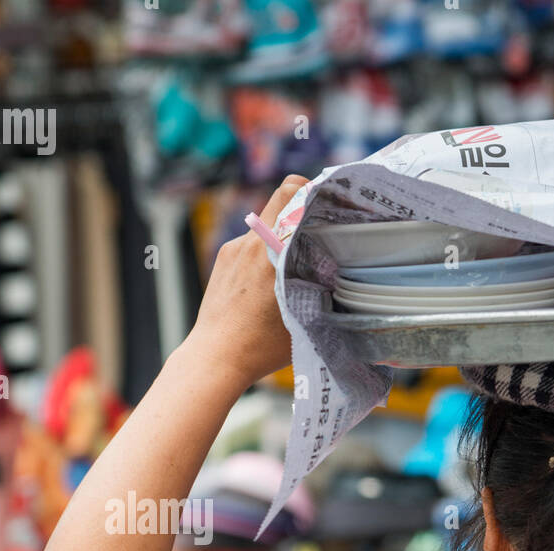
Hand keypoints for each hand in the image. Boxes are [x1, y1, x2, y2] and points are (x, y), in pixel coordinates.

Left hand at [184, 174, 308, 388]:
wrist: (215, 356)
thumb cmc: (260, 346)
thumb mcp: (303, 318)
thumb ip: (319, 290)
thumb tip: (338, 275)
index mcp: (271, 251)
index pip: (289, 195)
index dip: (311, 190)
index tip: (328, 201)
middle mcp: (250, 242)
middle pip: (278, 201)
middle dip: (300, 207)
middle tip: (319, 225)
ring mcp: (233, 249)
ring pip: (265, 226)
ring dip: (282, 235)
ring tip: (295, 264)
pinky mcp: (222, 260)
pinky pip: (250, 244)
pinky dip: (264, 253)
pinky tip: (270, 282)